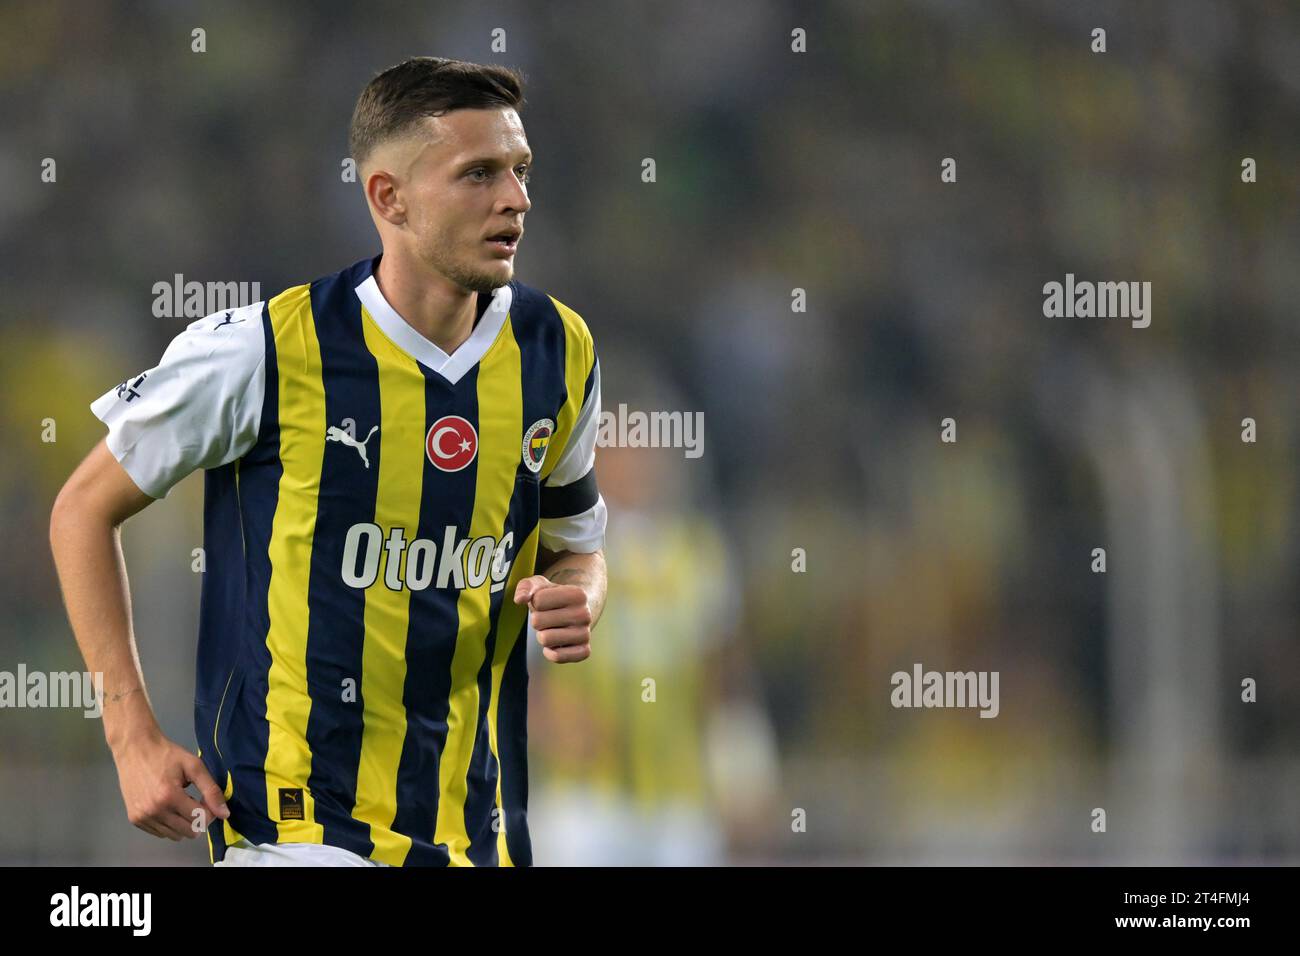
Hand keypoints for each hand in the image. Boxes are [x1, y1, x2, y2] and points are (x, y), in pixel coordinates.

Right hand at [110, 729, 229, 840]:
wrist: (135, 749)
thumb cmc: (167, 754)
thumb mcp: (194, 766)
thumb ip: (211, 790)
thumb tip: (225, 814)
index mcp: (170, 797)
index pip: (200, 819)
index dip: (210, 811)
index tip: (206, 798)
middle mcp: (154, 811)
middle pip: (189, 832)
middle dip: (198, 819)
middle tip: (194, 801)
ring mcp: (142, 817)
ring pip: (174, 835)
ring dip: (183, 823)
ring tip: (180, 803)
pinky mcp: (134, 819)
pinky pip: (160, 833)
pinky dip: (169, 824)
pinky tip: (168, 807)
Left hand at [513, 575, 592, 662]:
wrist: (575, 613)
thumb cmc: (553, 598)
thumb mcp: (540, 585)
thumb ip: (525, 587)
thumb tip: (519, 599)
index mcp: (577, 594)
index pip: (538, 600)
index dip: (536, 602)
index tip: (547, 603)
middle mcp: (585, 614)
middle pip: (537, 621)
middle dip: (537, 620)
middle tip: (548, 618)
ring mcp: (586, 634)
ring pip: (545, 639)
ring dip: (542, 636)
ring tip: (552, 629)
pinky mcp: (584, 651)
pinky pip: (557, 657)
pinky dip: (550, 652)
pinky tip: (554, 645)